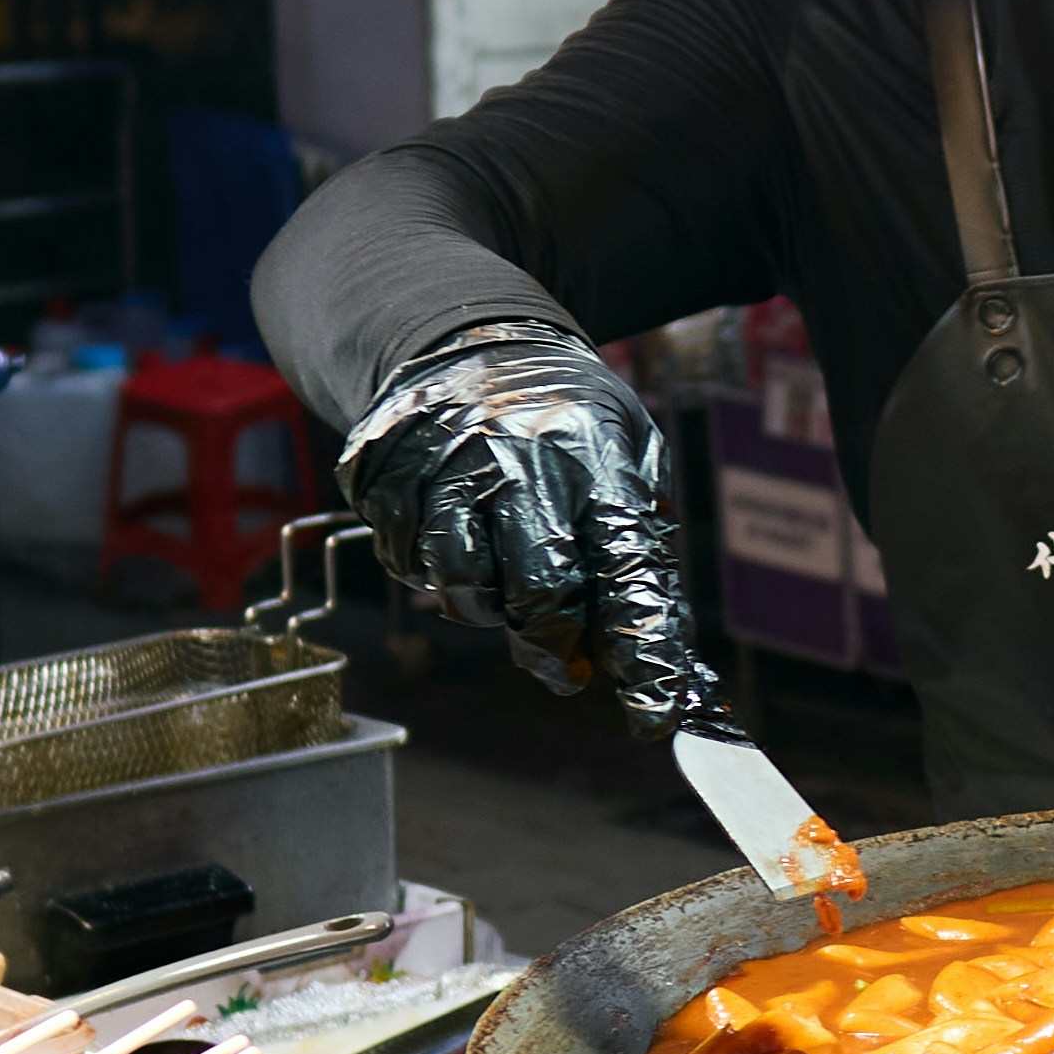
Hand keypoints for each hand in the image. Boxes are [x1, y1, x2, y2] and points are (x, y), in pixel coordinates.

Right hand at [334, 321, 724, 729]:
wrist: (462, 338)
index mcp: (595, 455)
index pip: (629, 570)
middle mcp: (520, 459)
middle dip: (555, 643)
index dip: (645, 651)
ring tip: (506, 578)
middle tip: (565, 660)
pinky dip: (435, 574)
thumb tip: (665, 662)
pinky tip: (457, 539)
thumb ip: (639, 553)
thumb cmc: (564, 418)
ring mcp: (445, 467)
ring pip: (467, 589)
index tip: (656, 715)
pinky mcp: (389, 479)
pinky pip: (410, 564)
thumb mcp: (625, 456)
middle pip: (542, 592)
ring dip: (491, 608)